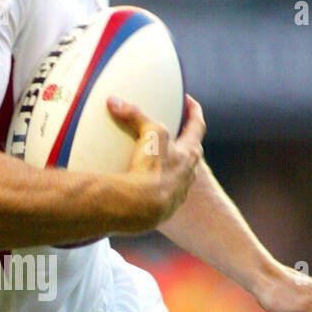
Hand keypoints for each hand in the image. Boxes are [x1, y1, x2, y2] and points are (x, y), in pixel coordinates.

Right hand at [108, 92, 204, 228]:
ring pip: (180, 177)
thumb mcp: (147, 134)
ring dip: (172, 168)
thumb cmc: (152, 168)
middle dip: (185, 142)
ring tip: (158, 162)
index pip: (197, 126)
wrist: (143, 208)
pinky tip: (146, 188)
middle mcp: (189, 174)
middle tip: (175, 133)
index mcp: (189, 153)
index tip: (188, 101)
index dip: (193, 111)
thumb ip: (134, 115)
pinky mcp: (164, 210)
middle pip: (192, 153)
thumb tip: (114, 101)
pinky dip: (157, 188)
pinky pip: (164, 196)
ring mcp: (178, 194)